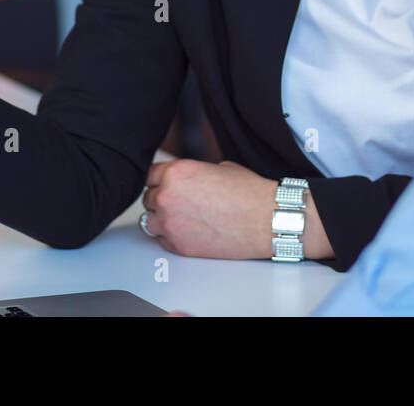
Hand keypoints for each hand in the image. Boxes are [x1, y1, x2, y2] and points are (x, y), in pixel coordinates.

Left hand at [141, 160, 275, 258]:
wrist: (266, 220)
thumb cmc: (249, 193)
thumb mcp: (218, 168)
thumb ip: (192, 174)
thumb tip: (184, 181)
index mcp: (177, 172)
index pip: (149, 175)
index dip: (160, 179)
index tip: (166, 184)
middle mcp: (168, 197)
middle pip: (147, 198)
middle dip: (161, 199)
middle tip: (180, 202)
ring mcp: (171, 224)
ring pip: (150, 221)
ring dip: (162, 219)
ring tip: (182, 218)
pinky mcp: (179, 246)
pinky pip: (162, 240)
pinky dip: (171, 237)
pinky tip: (189, 231)